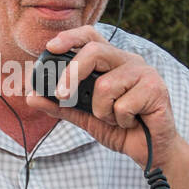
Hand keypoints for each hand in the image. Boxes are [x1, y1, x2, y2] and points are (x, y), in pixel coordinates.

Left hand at [23, 26, 184, 170]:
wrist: (151, 151)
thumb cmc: (121, 129)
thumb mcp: (85, 117)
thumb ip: (61, 106)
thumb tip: (31, 97)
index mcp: (111, 62)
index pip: (91, 36)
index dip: (70, 37)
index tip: (50, 47)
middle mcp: (128, 61)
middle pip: (95, 51)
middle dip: (72, 74)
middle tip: (61, 94)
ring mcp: (144, 73)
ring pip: (105, 85)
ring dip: (102, 111)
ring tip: (115, 118)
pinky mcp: (157, 89)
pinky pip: (123, 105)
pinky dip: (120, 121)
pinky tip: (132, 122)